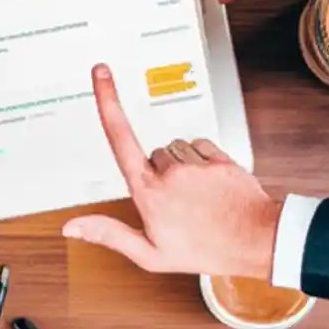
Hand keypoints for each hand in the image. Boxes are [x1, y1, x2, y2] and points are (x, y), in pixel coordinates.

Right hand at [61, 64, 281, 278]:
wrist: (256, 241)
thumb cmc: (205, 250)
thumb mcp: (150, 254)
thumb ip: (109, 234)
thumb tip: (72, 227)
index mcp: (148, 192)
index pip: (120, 138)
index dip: (107, 102)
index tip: (101, 74)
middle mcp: (171, 172)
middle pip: (152, 153)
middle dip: (157, 170)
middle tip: (173, 200)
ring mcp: (196, 164)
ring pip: (177, 150)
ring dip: (180, 166)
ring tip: (194, 195)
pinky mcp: (219, 157)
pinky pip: (201, 147)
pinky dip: (201, 161)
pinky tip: (208, 184)